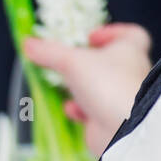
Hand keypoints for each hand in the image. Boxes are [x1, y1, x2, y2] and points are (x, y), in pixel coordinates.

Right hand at [22, 23, 153, 156]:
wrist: (122, 128)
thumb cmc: (107, 84)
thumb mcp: (72, 61)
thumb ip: (49, 52)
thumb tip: (28, 43)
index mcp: (130, 51)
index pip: (132, 34)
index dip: (112, 32)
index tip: (91, 36)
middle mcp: (130, 73)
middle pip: (111, 62)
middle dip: (88, 62)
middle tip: (70, 61)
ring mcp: (121, 98)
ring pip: (100, 87)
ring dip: (81, 86)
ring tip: (64, 85)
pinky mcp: (110, 119)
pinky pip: (94, 110)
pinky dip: (80, 109)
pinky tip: (70, 109)